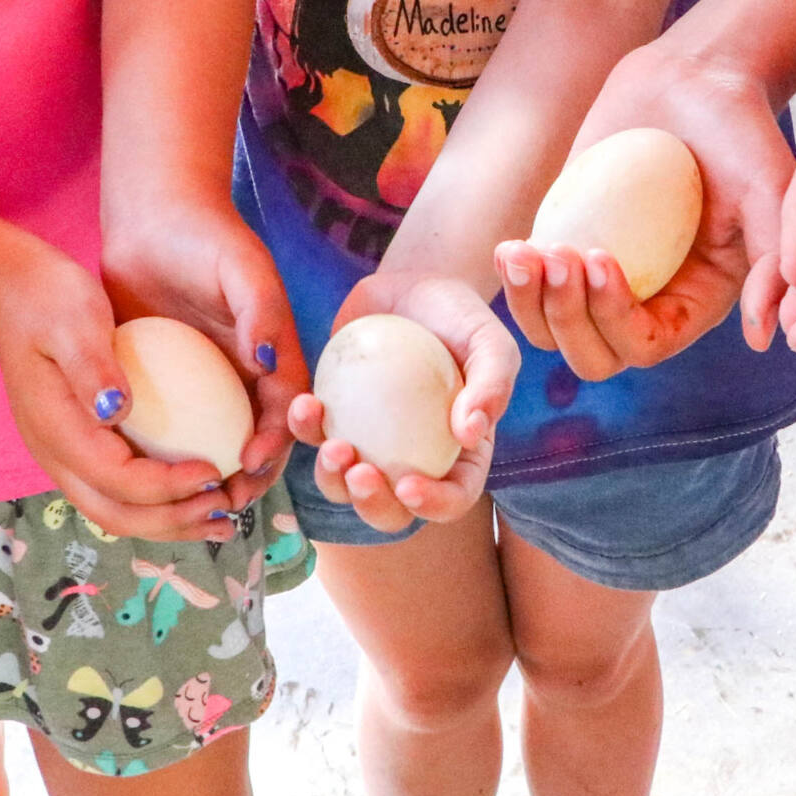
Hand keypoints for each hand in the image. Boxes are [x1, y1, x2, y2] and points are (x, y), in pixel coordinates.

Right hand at [0, 240, 237, 542]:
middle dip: (174, 521)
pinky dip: (162, 504)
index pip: (117, 480)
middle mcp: (57, 456)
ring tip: (222, 517)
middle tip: (227, 508)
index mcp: (57, 430)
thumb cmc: (49, 300)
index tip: (214, 470)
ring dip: (172, 523)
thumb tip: (117, 410)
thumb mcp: (73, 320)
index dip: (168, 486)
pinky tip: (200, 491)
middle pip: (117, 515)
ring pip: (119, 513)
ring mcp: (66, 458)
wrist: (14, 297)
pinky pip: (121, 493)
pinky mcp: (81, 450)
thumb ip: (92, 366)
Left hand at [102, 195, 306, 506]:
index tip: (249, 464)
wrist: (151, 216)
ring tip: (188, 499)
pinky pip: (171, 425)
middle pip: (256, 438)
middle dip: (248, 477)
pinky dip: (167, 452)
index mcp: (273, 352)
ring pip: (213, 440)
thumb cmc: (204, 235)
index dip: (277, 444)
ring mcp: (206, 380)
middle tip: (222, 500)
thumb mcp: (242, 267)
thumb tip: (267, 363)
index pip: (287, 411)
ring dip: (208, 473)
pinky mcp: (167, 380)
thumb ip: (261, 309)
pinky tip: (145, 473)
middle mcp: (245, 373)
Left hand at [288, 270, 519, 529]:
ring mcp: (370, 443)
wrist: (413, 285)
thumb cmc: (461, 316)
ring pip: (344, 486)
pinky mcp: (336, 417)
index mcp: (460, 455)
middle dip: (372, 505)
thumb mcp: (490, 342)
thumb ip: (492, 384)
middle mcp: (414, 459)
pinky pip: (313, 436)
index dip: (433, 505)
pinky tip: (306, 404)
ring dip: (332, 479)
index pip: (454, 497)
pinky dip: (304, 428)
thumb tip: (470, 434)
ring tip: (332, 446)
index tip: (408, 485)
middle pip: (392, 510)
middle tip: (360, 472)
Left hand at [498, 44, 789, 374]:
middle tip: (563, 255)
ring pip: (551, 329)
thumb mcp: (773, 192)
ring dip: (531, 304)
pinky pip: (531, 286)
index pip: (647, 345)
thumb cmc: (742, 131)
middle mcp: (648, 299)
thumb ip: (772, 263)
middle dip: (568, 318)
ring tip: (526, 253)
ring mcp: (604, 273)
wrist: (695, 78)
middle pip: (594, 353)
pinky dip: (514, 278)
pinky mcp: (569, 239)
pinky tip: (511, 248)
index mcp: (696, 302)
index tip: (603, 258)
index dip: (616, 319)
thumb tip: (762, 338)